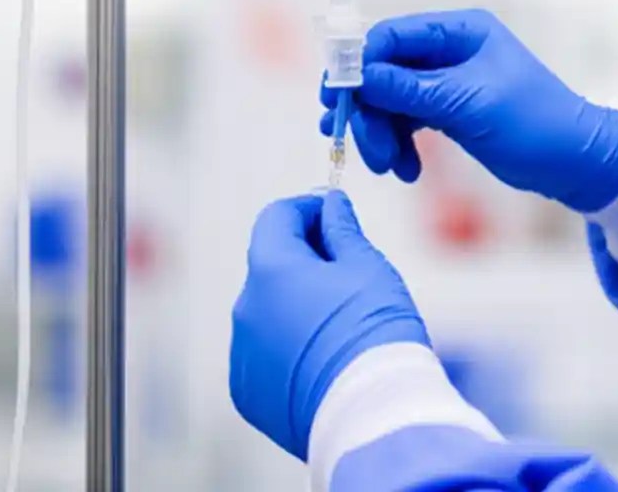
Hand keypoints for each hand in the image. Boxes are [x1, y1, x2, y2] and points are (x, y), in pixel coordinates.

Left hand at [229, 191, 428, 459]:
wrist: (372, 413)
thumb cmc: (375, 332)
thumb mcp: (368, 268)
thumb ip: (343, 230)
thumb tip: (330, 205)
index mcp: (271, 269)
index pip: (277, 217)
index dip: (308, 210)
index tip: (336, 217)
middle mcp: (245, 309)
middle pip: (272, 267)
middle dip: (306, 262)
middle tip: (351, 274)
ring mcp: (242, 354)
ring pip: (269, 314)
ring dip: (298, 308)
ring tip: (345, 328)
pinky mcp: (247, 392)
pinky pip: (266, 356)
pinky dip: (291, 350)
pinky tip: (328, 361)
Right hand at [320, 9, 617, 212]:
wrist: (573, 162)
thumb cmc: (534, 123)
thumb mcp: (468, 104)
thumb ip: (411, 89)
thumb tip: (360, 77)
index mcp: (459, 31)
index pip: (390, 38)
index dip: (359, 68)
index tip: (338, 103)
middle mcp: (449, 50)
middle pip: (384, 72)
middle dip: (370, 112)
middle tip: (367, 151)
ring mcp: (447, 82)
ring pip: (391, 100)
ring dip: (382, 134)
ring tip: (389, 168)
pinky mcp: (448, 111)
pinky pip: (407, 122)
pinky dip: (400, 145)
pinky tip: (406, 171)